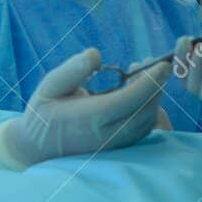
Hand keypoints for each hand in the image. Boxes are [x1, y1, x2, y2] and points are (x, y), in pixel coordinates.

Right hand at [0, 48, 168, 170]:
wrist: (38, 148)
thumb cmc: (44, 113)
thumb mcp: (50, 86)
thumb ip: (73, 70)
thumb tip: (96, 54)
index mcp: (91, 118)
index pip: (129, 100)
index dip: (150, 82)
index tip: (163, 65)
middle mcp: (107, 135)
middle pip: (145, 111)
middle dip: (157, 87)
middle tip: (159, 65)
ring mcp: (115, 145)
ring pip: (147, 122)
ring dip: (154, 97)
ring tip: (147, 73)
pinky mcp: (119, 147)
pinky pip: (143, 129)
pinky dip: (149, 109)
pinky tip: (141, 91)